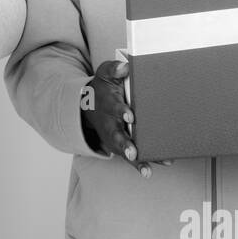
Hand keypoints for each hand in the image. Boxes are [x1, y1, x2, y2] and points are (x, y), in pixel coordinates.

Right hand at [80, 59, 167, 177]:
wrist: (89, 103)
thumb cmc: (103, 86)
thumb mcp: (105, 72)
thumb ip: (115, 69)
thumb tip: (126, 66)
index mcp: (108, 103)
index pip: (114, 107)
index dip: (121, 111)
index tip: (130, 116)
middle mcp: (109, 123)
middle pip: (116, 135)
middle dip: (124, 144)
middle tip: (132, 152)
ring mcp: (113, 136)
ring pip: (122, 150)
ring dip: (134, 160)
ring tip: (146, 169)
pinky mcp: (119, 145)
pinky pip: (129, 157)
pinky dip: (138, 165)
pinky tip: (148, 172)